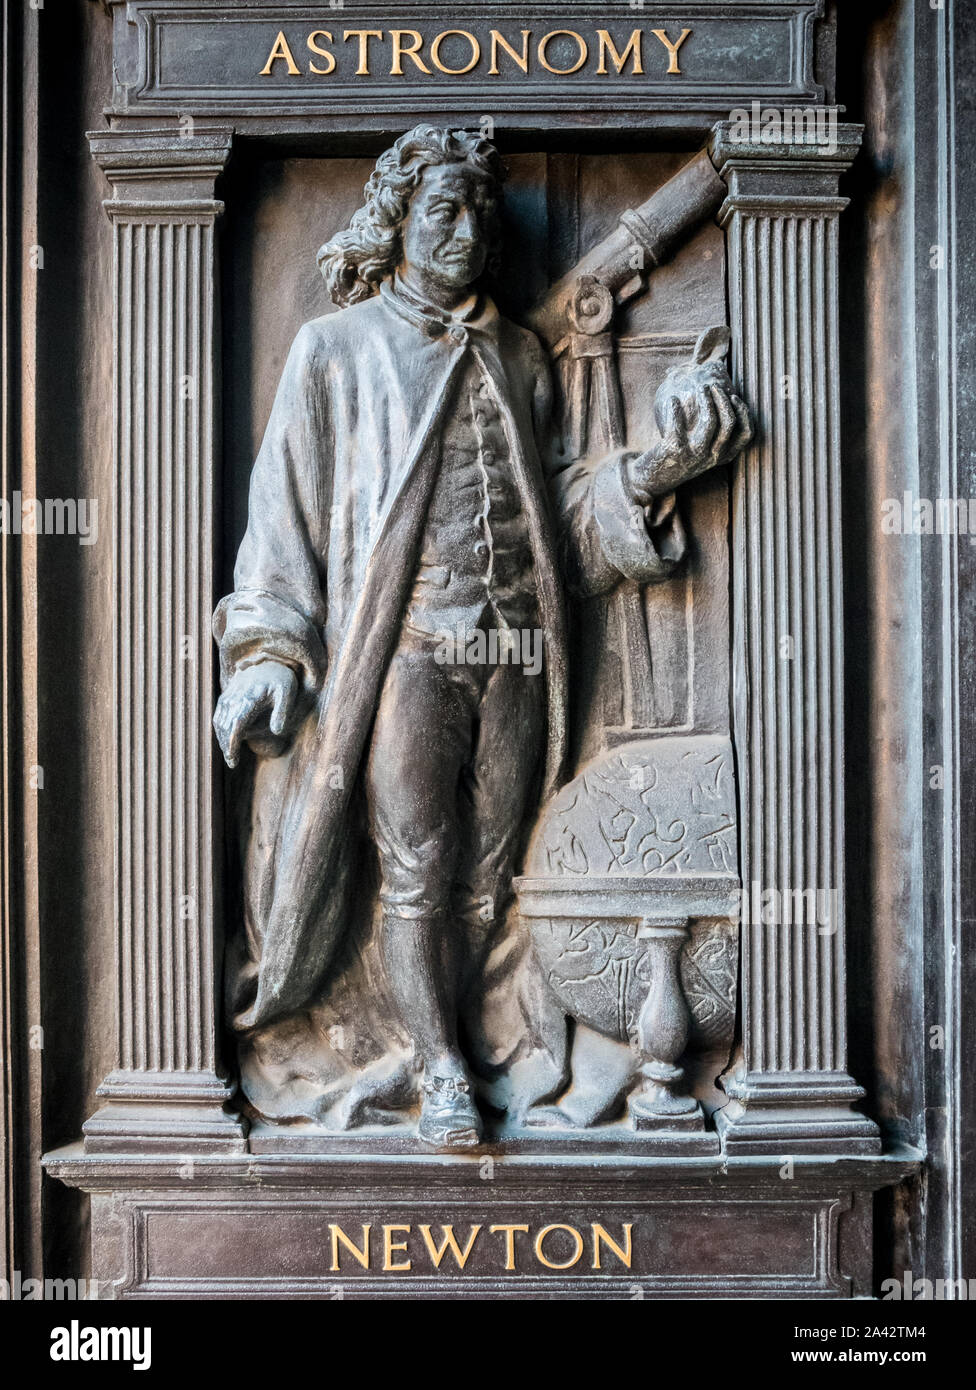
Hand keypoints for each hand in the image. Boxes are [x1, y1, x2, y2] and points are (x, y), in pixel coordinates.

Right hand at [213, 660, 297, 767]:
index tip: (233, 759)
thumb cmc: (280, 680)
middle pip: (225, 726)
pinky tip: (226, 740)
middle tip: (233, 761)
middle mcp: (235, 697)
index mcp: (250, 698)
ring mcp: (228, 696)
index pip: (236, 724)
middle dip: (226, 745)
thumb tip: (277, 731)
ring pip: (219, 722)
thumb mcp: (287, 693)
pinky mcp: (225, 696)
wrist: (267, 662)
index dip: (232, 743)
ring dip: (222, 739)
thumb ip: (282, 712)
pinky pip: (218, 715)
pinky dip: (219, 729)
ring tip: (231, 754)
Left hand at [626, 384, 752, 506]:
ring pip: (710, 420)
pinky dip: (675, 407)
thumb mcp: (703, 451)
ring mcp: (694, 454)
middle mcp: (711, 457)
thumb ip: (715, 435)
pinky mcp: (674, 450)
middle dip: (723, 399)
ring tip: (700, 388)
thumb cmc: (680, 459)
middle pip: (729, 422)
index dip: (743, 412)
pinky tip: (673, 400)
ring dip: (706, 399)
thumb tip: (724, 399)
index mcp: (722, 457)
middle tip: (712, 386)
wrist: (653, 481)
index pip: (746, 434)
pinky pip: (678, 423)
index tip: (732, 396)